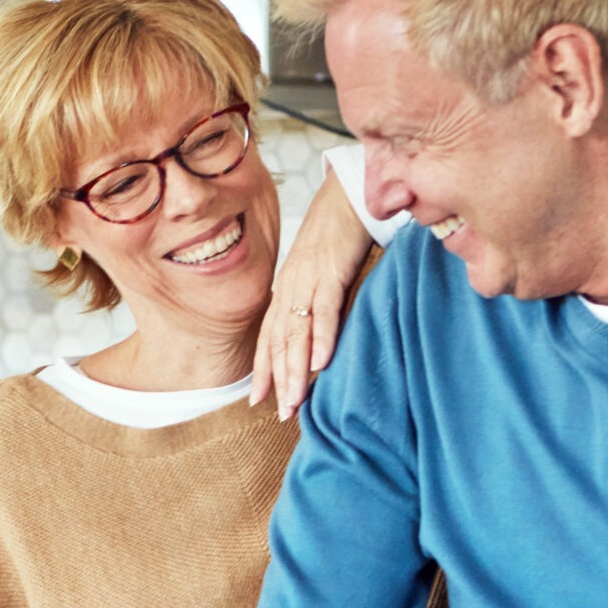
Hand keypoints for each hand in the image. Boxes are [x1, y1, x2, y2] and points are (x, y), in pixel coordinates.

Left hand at [249, 173, 375, 421]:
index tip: (258, 401)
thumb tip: (318, 336)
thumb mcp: (321, 272)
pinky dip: (323, 337)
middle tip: (281, 415)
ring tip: (294, 402)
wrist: (349, 193)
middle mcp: (291, 287)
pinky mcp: (332, 270)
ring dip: (295, 370)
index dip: (263, 369)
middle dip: (279, 381)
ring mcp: (309, 280)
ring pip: (297, 332)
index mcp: (287, 289)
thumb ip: (316, 302)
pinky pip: (326, 308)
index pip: (269, 336)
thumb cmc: (338, 233)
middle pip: (279, 342)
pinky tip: (320, 364)